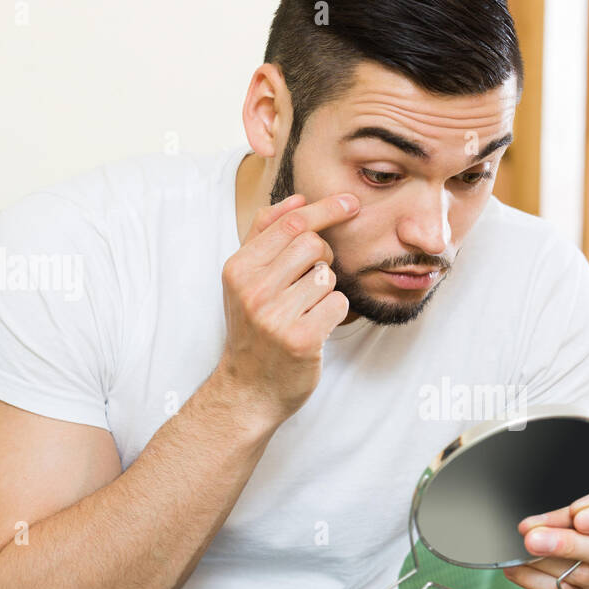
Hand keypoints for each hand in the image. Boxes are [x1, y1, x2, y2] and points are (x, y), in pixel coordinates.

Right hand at [213, 191, 358, 426]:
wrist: (248, 390)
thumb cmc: (253, 330)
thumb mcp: (245, 280)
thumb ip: (266, 236)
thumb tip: (298, 199)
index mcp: (238, 269)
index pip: (289, 224)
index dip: (324, 210)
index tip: (350, 203)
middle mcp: (253, 290)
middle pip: (313, 245)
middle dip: (323, 258)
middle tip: (312, 282)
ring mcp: (276, 316)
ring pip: (328, 276)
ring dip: (327, 291)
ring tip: (307, 310)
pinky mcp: (302, 339)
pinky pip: (338, 304)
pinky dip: (334, 313)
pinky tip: (316, 327)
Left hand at [503, 486, 588, 588]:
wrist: (570, 588)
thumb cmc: (574, 543)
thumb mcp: (572, 520)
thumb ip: (561, 517)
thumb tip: (533, 526)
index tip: (579, 517)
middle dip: (570, 544)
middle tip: (533, 538)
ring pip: (585, 575)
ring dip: (547, 562)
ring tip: (522, 552)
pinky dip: (536, 581)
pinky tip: (517, 571)